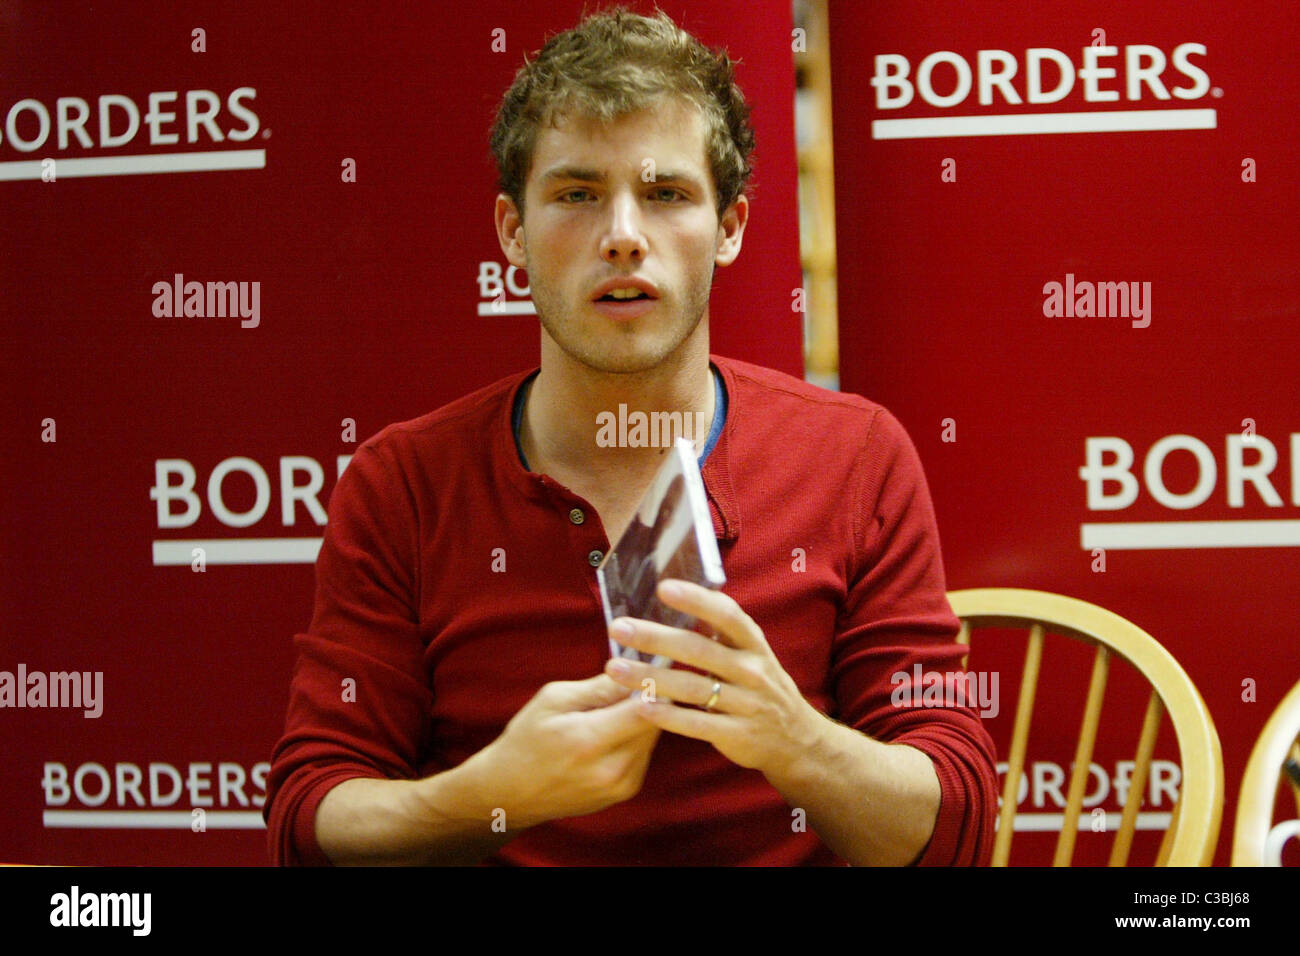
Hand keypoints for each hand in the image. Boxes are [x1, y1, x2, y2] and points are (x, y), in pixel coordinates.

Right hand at [461, 674, 660, 830]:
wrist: (511, 793)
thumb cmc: (527, 738)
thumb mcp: (554, 700)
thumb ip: (599, 687)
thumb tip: (637, 671)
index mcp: (589, 741)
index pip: (646, 710)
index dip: (652, 685)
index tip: (648, 668)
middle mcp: (612, 769)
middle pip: (655, 723)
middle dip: (648, 699)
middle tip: (629, 683)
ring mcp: (621, 785)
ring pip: (653, 737)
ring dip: (642, 718)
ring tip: (612, 709)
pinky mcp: (626, 791)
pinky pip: (644, 753)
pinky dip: (635, 737)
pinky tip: (611, 732)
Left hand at [603, 580, 825, 780]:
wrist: (796, 739)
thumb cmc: (761, 686)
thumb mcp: (752, 653)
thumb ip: (721, 632)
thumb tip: (677, 599)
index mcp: (753, 644)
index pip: (726, 615)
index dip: (696, 600)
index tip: (664, 588)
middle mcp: (752, 670)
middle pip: (698, 650)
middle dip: (656, 637)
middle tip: (619, 628)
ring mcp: (746, 704)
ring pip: (691, 687)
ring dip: (649, 677)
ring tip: (615, 668)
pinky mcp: (737, 734)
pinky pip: (697, 723)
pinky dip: (668, 715)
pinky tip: (640, 706)